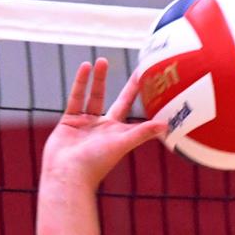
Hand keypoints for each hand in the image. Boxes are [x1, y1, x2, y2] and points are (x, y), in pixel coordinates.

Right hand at [39, 57, 167, 190]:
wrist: (68, 174)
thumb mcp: (122, 144)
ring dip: (97, 79)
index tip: (143, 75)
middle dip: (117, 83)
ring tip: (101, 60)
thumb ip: (142, 133)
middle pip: (112, 99)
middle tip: (123, 65)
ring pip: (92, 96)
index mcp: (116, 132)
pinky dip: (80, 83)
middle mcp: (101, 127)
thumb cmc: (96, 163)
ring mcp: (84, 124)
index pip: (128, 107)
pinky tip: (84, 67)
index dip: (134, 91)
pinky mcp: (68, 122)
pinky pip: (75, 98)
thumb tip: (167, 125)